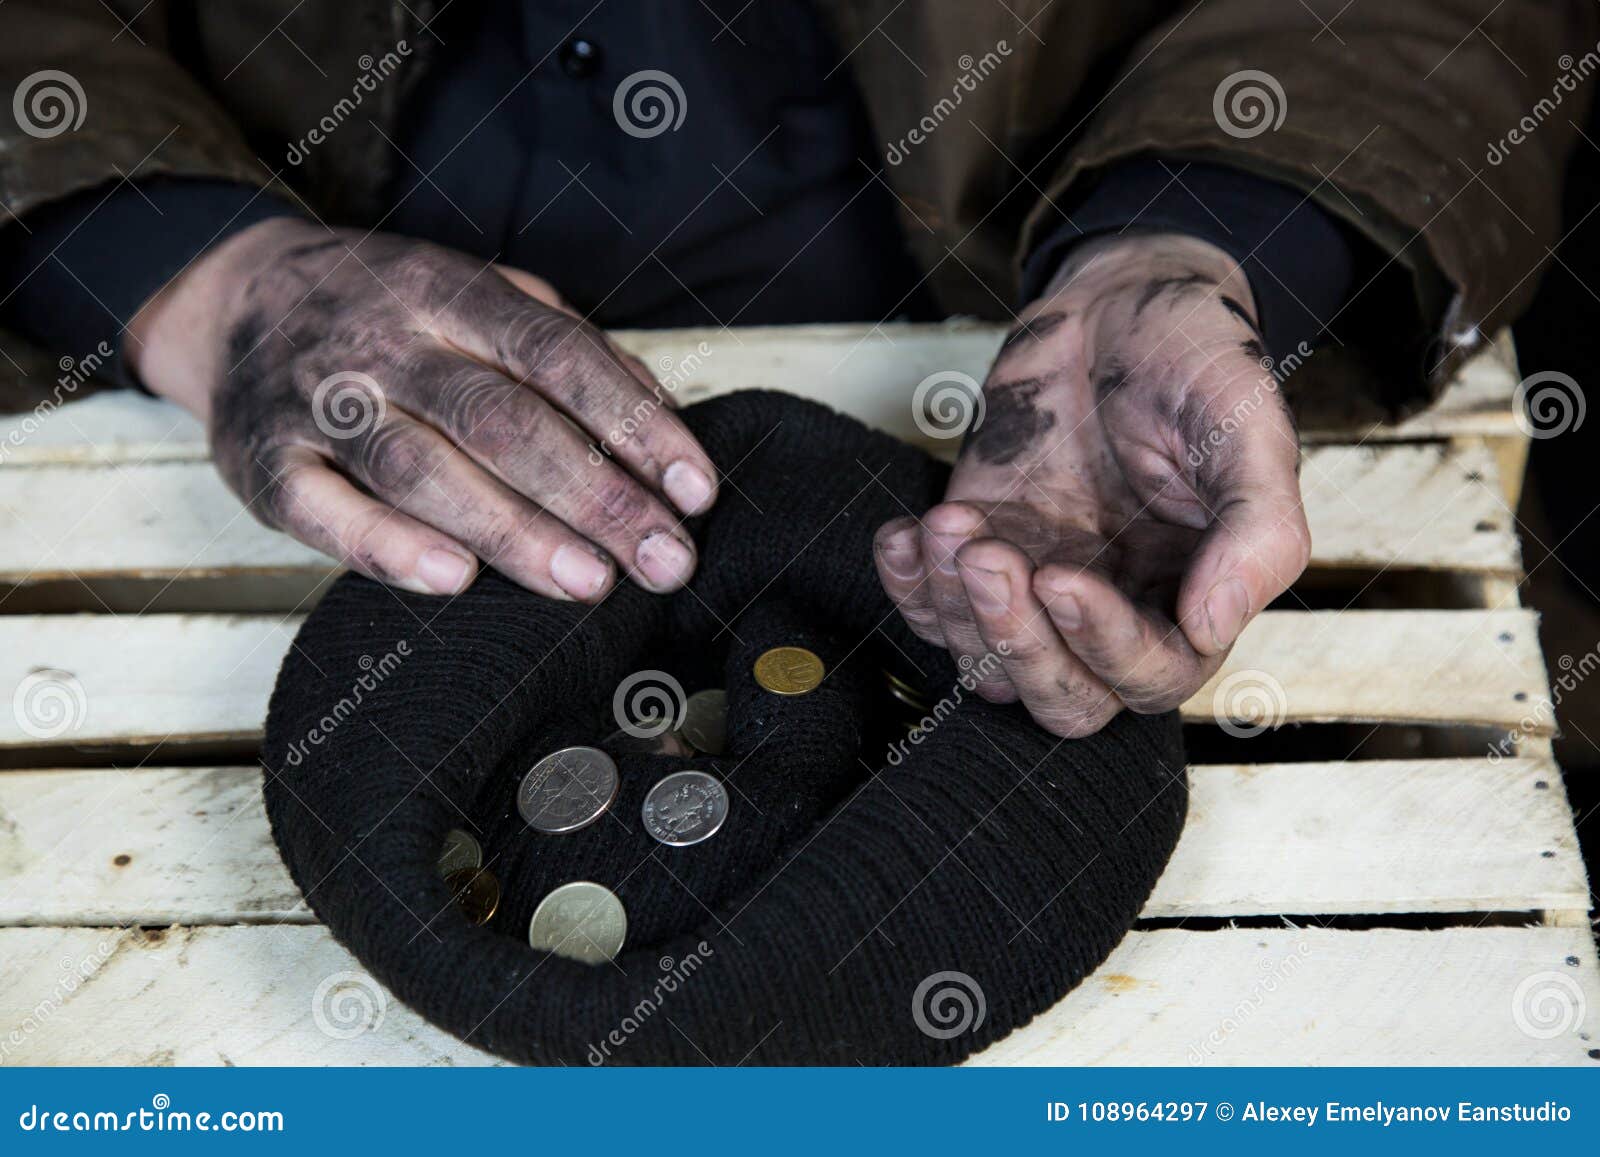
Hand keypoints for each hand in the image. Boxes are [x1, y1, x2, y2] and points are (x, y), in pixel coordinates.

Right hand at [128, 218, 716, 598]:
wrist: (237, 298)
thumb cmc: (395, 315)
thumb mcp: (481, 297)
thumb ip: (569, 352)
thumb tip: (663, 423)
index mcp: (452, 293)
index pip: (559, 356)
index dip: (635, 424)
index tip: (696, 489)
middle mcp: (386, 340)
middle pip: (501, 420)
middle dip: (594, 495)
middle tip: (664, 559)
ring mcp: (320, 400)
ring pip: (421, 468)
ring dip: (513, 531)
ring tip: (589, 582)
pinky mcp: (264, 461)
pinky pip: (324, 510)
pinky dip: (387, 547)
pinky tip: (454, 580)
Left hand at [874, 233, 1310, 736]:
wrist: (1118, 297)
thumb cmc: (1195, 356)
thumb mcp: (1248, 430)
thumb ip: (1257, 532)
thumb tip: (1216, 626)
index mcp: (1193, 596)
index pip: (1148, 676)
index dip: (1100, 643)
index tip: (1060, 576)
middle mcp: (1115, 607)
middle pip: (1064, 699)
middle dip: (1016, 645)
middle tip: (990, 559)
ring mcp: (1039, 583)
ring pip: (987, 664)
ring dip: (954, 607)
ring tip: (951, 523)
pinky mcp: (981, 546)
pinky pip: (933, 607)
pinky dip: (908, 585)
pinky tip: (906, 534)